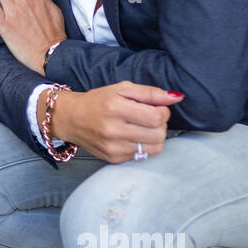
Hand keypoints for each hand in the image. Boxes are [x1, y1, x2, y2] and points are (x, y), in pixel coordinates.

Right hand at [49, 82, 183, 162]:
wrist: (71, 118)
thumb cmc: (98, 101)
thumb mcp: (122, 88)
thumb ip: (150, 93)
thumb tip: (176, 97)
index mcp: (115, 108)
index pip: (156, 117)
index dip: (163, 112)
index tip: (155, 108)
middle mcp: (113, 130)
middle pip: (158, 134)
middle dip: (160, 125)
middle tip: (149, 118)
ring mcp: (113, 147)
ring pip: (155, 148)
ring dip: (154, 137)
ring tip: (142, 128)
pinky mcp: (113, 158)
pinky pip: (142, 156)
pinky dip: (142, 146)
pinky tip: (131, 137)